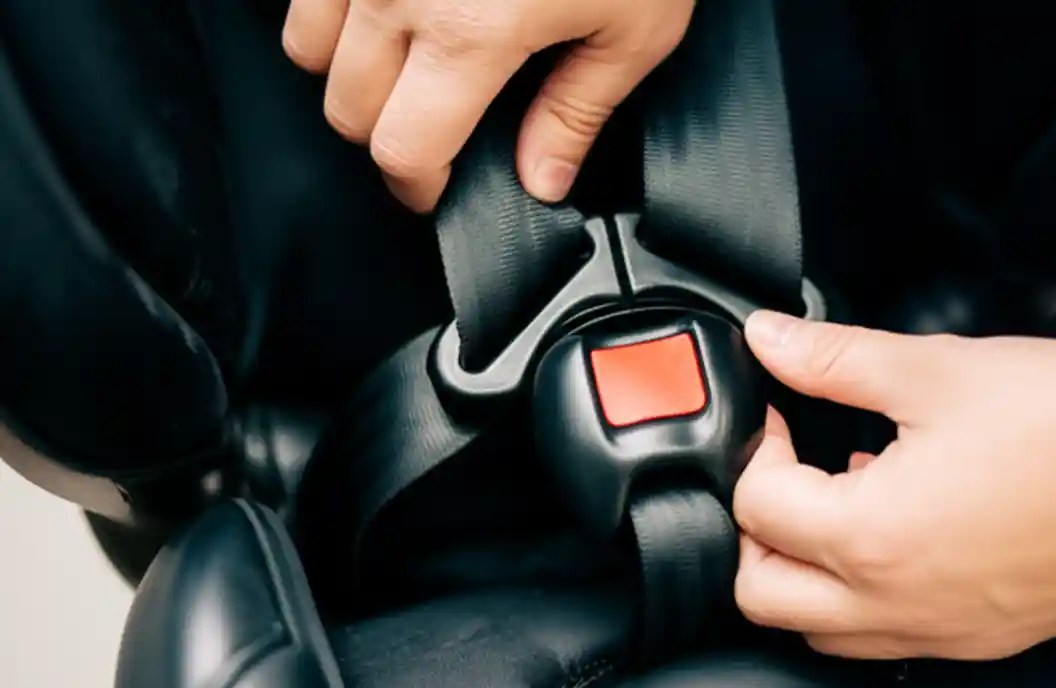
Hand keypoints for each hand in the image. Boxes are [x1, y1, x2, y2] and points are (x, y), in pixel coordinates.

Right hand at [282, 0, 693, 210]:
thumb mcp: (634, 24)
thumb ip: (578, 109)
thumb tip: (543, 176)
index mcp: (471, 31)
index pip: (403, 149)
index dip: (418, 186)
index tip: (434, 189)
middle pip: (347, 107)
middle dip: (388, 135)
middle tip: (433, 132)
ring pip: (308, 44)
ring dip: (351, 71)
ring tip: (408, 63)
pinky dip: (335, 8)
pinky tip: (389, 5)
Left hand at [732, 311, 1055, 659]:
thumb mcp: (933, 371)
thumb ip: (831, 358)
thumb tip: (771, 339)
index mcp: (873, 536)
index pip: (754, 505)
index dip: (755, 447)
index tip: (781, 415)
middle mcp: (898, 602)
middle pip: (762, 593)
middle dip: (756, 526)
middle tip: (787, 469)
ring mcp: (943, 630)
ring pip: (822, 628)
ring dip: (806, 569)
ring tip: (845, 499)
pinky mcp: (984, 637)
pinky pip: (890, 636)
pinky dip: (867, 592)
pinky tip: (906, 527)